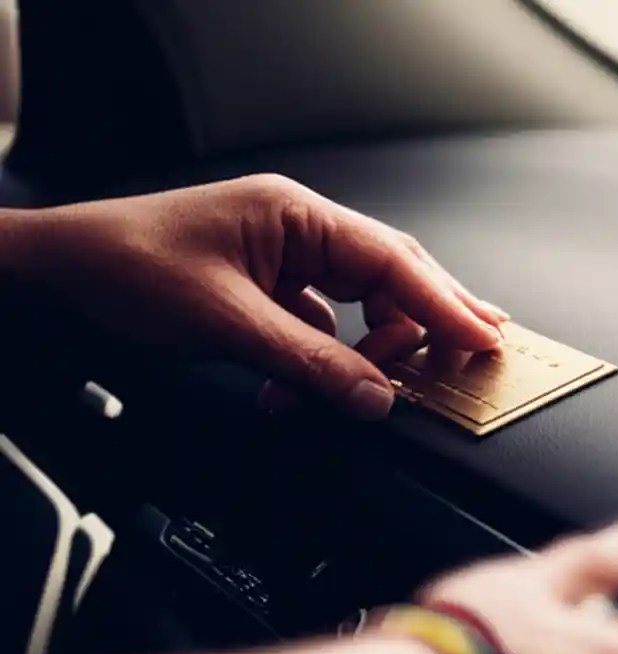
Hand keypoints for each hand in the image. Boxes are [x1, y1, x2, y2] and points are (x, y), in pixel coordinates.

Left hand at [9, 174, 505, 418]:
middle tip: (480, 350)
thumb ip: (309, 363)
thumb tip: (376, 397)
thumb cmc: (125, 268)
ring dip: (368, 353)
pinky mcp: (266, 290)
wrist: (55, 276)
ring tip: (375, 390)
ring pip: (358, 307)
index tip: (485, 337)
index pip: (392, 260)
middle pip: (389, 278)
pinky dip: (324, 363)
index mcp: (295, 215)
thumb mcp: (225, 322)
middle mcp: (298, 231)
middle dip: (432, 318)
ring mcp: (283, 260)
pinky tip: (303, 391)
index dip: (445, 302)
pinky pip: (320, 329)